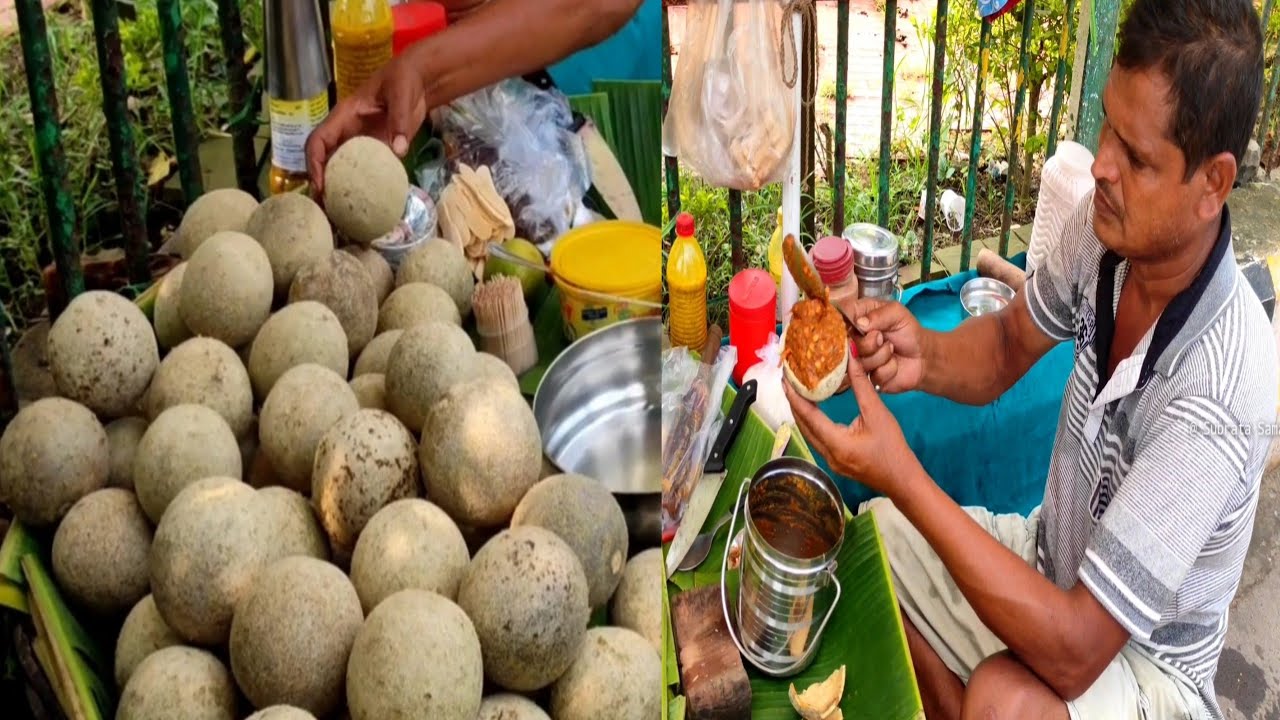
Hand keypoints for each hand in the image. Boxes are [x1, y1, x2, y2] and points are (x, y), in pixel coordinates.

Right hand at [305, 44, 432, 196]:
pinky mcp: (377, 150)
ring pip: (341, 168)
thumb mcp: (401, 95)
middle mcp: (348, 132)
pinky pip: (364, 171)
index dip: (314, 162)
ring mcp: (362, 142)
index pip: (318, 140)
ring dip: (338, 189)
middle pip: (324, 160)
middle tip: (325, 209)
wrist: (420, 80)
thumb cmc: (404, 80)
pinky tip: (366, 205)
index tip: (320, 184)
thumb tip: (398, 150)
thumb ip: (399, 121)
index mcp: (344, 116)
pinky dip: (362, 187)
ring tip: (339, 215)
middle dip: (320, 184)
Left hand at [782, 357, 922, 498]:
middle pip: (803, 425)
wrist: (903, 480)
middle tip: (789, 381)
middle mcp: (827, 454)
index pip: (807, 416)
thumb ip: (861, 386)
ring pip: (809, 433)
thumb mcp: (878, 413)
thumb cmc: (893, 447)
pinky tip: (814, 411)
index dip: (795, 396)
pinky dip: (812, 423)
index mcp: (835, 443)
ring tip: (798, 392)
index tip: (785, 378)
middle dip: (794, 403)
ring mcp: (830, 461)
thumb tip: (850, 358)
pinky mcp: (836, 462)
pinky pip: (817, 439)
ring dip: (802, 414)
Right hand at [843, 296, 924, 393]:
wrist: (922, 357)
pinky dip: (888, 369)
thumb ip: (879, 314)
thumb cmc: (908, 331)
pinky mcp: (865, 378)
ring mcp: (856, 360)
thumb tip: (859, 323)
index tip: (858, 328)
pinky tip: (893, 364)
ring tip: (892, 350)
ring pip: (859, 362)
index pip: (837, 317)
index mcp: (856, 317)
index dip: (843, 323)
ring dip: (882, 356)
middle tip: (882, 338)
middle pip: (845, 344)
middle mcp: (851, 339)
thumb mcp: (897, 314)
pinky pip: (872, 375)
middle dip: (869, 343)